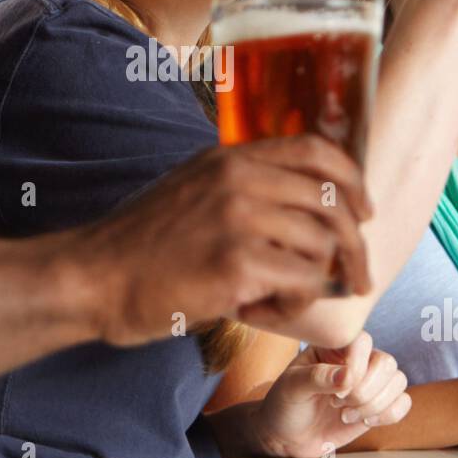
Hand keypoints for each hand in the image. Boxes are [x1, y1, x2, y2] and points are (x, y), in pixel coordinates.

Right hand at [78, 136, 373, 345]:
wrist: (93, 278)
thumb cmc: (143, 246)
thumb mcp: (194, 189)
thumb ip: (243, 184)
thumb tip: (309, 202)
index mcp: (230, 158)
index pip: (317, 150)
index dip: (352, 181)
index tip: (364, 211)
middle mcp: (238, 179)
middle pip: (333, 202)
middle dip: (355, 246)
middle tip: (357, 277)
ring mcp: (238, 218)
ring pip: (322, 246)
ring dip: (313, 280)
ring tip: (276, 294)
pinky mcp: (236, 263)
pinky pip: (303, 282)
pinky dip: (292, 303)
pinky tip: (260, 307)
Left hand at [251, 331, 410, 457]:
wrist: (287, 437)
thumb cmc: (285, 405)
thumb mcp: (291, 388)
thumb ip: (317, 378)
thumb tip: (348, 376)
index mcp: (334, 347)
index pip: (362, 341)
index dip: (358, 366)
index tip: (338, 390)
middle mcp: (357, 360)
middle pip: (386, 362)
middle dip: (366, 391)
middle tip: (337, 404)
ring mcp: (370, 383)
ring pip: (398, 381)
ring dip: (375, 404)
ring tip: (345, 415)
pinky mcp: (378, 405)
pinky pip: (403, 402)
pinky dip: (389, 414)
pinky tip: (365, 421)